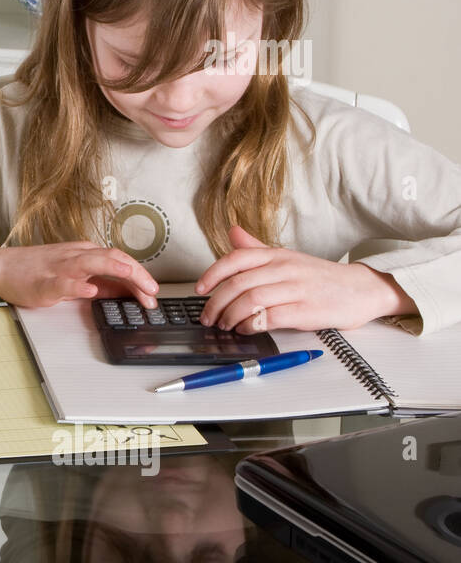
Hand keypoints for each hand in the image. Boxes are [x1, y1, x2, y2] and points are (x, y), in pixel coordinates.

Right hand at [0, 242, 159, 308]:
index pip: (120, 261)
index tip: (153, 293)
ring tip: (132, 278)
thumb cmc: (35, 271)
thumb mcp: (75, 276)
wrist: (1, 268)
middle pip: (112, 258)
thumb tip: (127, 292)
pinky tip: (88, 291)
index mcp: (85, 254)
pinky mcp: (44, 282)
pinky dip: (77, 286)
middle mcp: (76, 256)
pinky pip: (63, 282)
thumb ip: (101, 284)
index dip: (140, 276)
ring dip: (114, 269)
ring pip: (91, 263)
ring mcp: (60, 267)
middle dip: (136, 274)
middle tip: (152, 292)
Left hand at [196, 226, 416, 331]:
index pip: (235, 259)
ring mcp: (296, 290)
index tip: (199, 289)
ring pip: (250, 301)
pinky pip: (270, 318)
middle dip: (216, 303)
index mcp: (277, 255)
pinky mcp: (306, 311)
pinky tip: (245, 329)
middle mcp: (284, 269)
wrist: (362, 289)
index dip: (212, 274)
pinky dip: (251, 325)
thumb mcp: (287, 258)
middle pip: (238, 284)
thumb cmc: (320, 277)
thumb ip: (257, 249)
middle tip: (207, 316)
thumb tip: (232, 232)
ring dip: (230, 316)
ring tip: (224, 325)